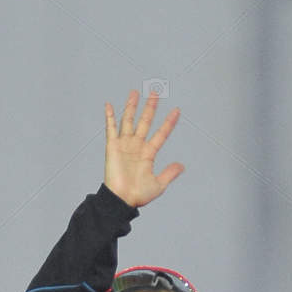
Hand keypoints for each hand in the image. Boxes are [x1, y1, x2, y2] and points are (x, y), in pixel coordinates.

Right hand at [103, 89, 183, 208]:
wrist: (121, 199)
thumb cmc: (138, 195)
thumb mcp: (159, 184)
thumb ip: (169, 173)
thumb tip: (182, 166)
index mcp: (148, 154)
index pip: (161, 134)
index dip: (169, 122)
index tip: (177, 111)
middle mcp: (137, 146)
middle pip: (145, 121)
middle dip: (150, 107)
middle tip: (155, 92)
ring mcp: (124, 145)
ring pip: (129, 120)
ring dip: (132, 106)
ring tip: (135, 92)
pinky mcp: (112, 146)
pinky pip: (111, 128)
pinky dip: (110, 117)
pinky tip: (109, 105)